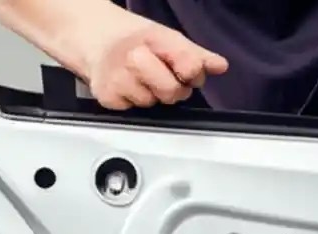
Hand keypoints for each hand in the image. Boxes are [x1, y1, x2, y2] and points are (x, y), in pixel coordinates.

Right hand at [77, 12, 227, 109]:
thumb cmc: (137, 41)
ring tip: (142, 80)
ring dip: (152, 96)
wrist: (97, 40)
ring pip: (152, 103)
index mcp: (156, 40)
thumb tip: (220, 66)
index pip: (190, 66)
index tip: (186, 72)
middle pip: (172, 92)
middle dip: (172, 89)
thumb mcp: (170, 41)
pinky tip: (128, 87)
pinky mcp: (107, 96)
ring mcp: (118, 77)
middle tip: (162, 78)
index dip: (193, 75)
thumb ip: (197, 56)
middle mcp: (135, 57)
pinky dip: (133, 102)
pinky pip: (133, 110)